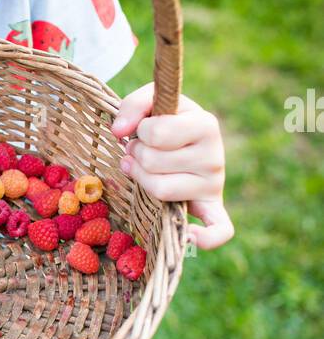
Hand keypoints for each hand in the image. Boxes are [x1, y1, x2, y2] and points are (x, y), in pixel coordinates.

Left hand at [111, 84, 233, 250]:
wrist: (190, 141)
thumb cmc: (168, 120)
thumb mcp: (153, 101)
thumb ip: (133, 105)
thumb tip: (119, 131)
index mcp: (206, 124)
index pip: (157, 132)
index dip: (141, 131)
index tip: (144, 131)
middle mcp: (215, 156)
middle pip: (154, 162)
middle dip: (137, 155)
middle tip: (142, 151)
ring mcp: (215, 185)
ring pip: (162, 191)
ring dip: (142, 180)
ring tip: (144, 168)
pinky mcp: (214, 209)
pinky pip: (219, 230)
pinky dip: (204, 236)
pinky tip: (187, 234)